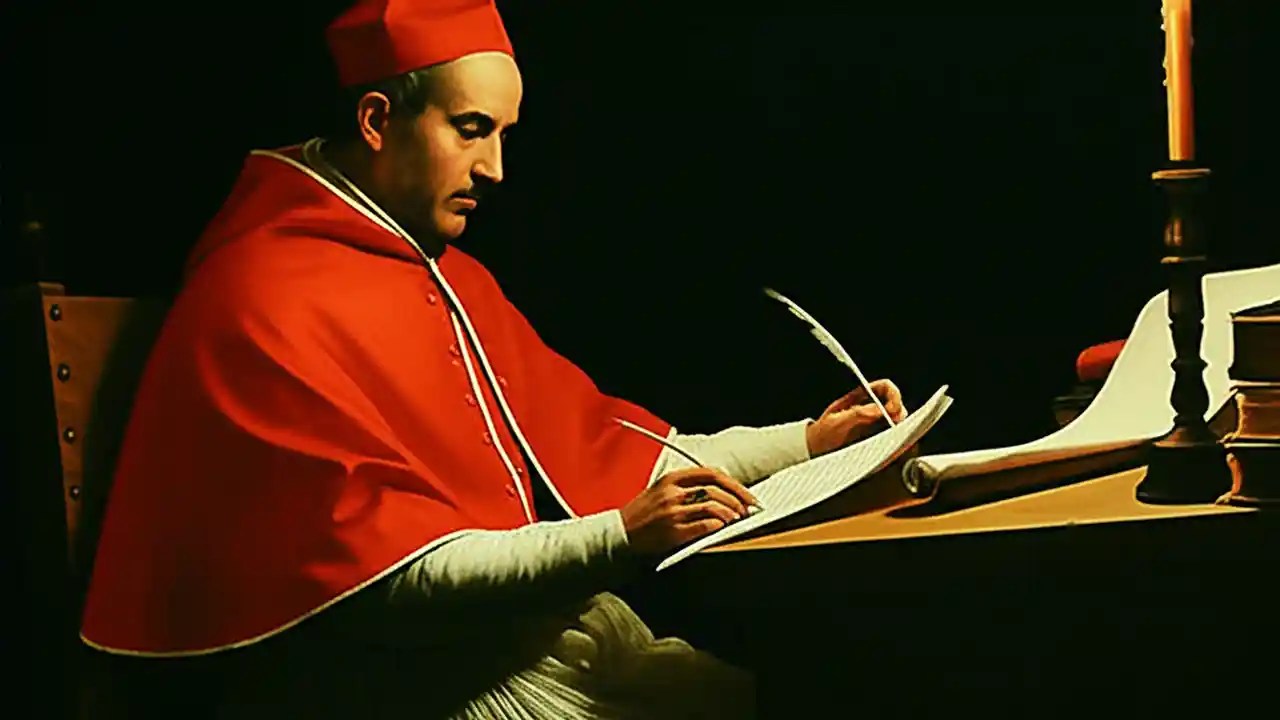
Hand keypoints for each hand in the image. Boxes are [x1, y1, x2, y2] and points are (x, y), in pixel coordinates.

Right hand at [620, 468, 760, 556]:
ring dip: (730, 514)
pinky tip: (722, 528)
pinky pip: (703, 525)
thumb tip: (720, 491)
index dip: (734, 484)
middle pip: (716, 490)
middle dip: (738, 500)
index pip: (711, 474)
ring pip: (713, 506)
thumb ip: (686, 486)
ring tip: (737, 520)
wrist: (618, 533)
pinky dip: (717, 526)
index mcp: (671, 478)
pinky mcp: (673, 531)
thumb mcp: (660, 490)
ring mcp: (672, 511)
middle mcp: (672, 492)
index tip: (747, 494)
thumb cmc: (641, 514)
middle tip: (748, 510)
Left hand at [805, 378, 906, 456]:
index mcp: (860, 398)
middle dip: (899, 413)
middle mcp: (870, 410)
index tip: (891, 408)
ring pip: (898, 422)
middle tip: (894, 425)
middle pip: (896, 404)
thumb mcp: (835, 422)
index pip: (885, 387)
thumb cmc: (822, 435)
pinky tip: (892, 446)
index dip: (893, 394)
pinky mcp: (877, 441)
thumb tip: (879, 409)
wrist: (815, 453)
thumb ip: (856, 413)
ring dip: (900, 428)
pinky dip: (897, 441)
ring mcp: (874, 426)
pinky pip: (894, 439)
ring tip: (893, 436)